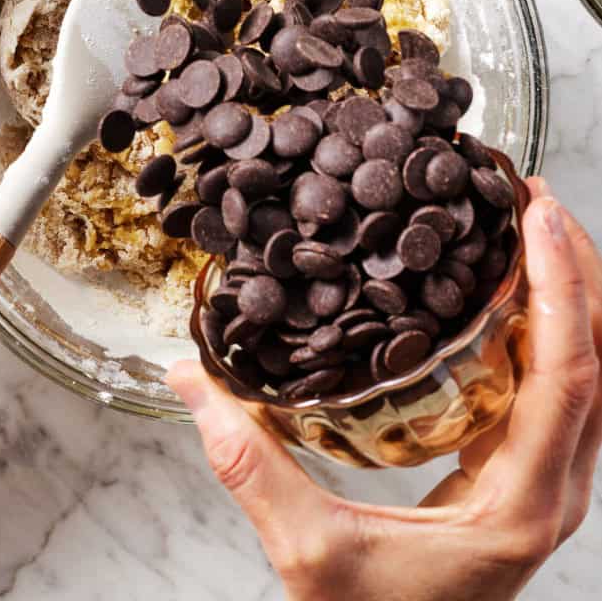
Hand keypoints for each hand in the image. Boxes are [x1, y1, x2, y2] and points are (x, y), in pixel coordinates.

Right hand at [169, 179, 601, 600]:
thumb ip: (250, 465)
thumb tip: (189, 379)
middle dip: (577, 268)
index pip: (570, 376)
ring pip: (585, 367)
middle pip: (598, 357)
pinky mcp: (522, 471)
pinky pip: (553, 383)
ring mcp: (543, 478)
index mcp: (522, 502)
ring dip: (568, 292)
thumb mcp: (307, 553)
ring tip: (528, 225)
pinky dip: (544, 324)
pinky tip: (504, 289)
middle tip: (532, 197)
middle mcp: (554, 485)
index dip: (563, 288)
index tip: (537, 215)